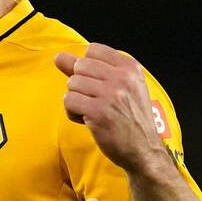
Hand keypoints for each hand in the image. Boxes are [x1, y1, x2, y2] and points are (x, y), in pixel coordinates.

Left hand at [54, 43, 164, 172]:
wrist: (143, 150)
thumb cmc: (129, 118)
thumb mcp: (118, 88)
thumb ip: (88, 70)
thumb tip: (58, 56)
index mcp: (130, 67)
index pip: (93, 50)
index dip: (88, 69)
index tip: (99, 86)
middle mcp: (122, 77)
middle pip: (80, 66)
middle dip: (80, 85)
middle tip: (95, 102)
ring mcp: (111, 94)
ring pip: (72, 83)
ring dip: (76, 100)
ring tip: (92, 112)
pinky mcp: (99, 112)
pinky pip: (69, 101)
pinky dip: (73, 113)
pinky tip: (87, 121)